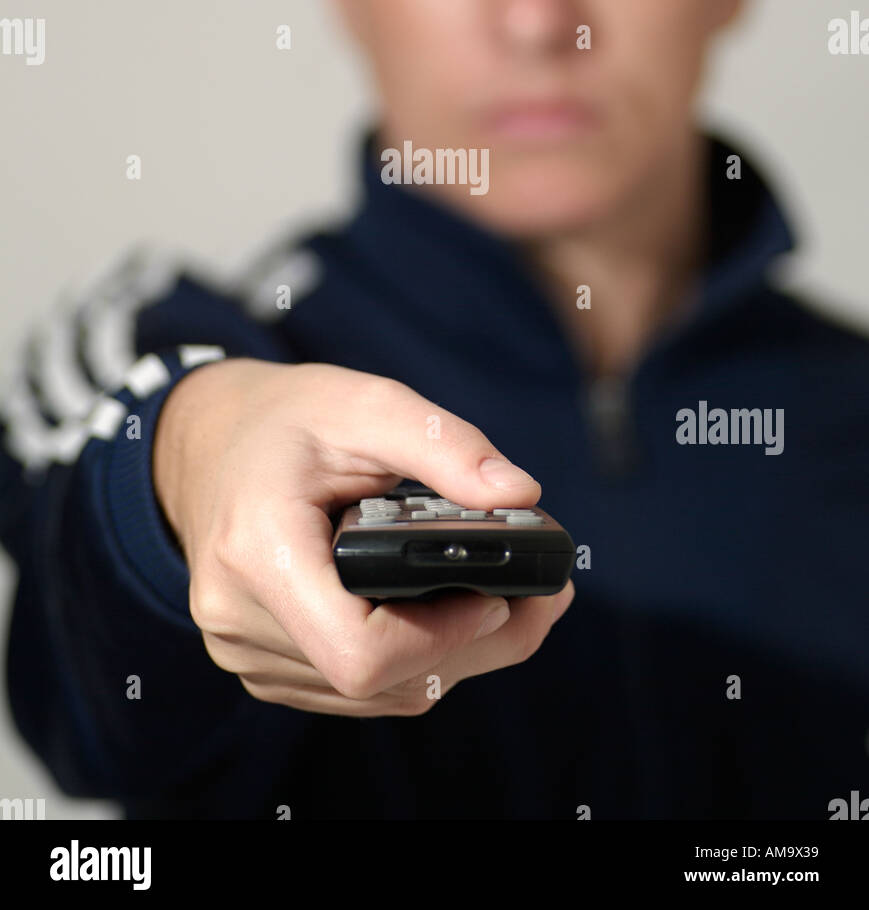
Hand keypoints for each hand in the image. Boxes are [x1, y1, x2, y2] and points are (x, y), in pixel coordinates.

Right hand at [153, 358, 573, 715]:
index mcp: (258, 550)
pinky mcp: (266, 666)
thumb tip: (520, 493)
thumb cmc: (288, 419)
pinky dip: (418, 660)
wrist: (210, 443)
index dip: (441, 638)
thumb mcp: (365, 402)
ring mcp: (247, 652)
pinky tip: (454, 613)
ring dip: (455, 656)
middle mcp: (240, 618)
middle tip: (545, 594)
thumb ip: (444, 444)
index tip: (498, 595)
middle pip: (380, 681)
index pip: (357, 651)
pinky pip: (359, 689)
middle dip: (476, 644)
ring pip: (379, 695)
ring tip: (512, 598)